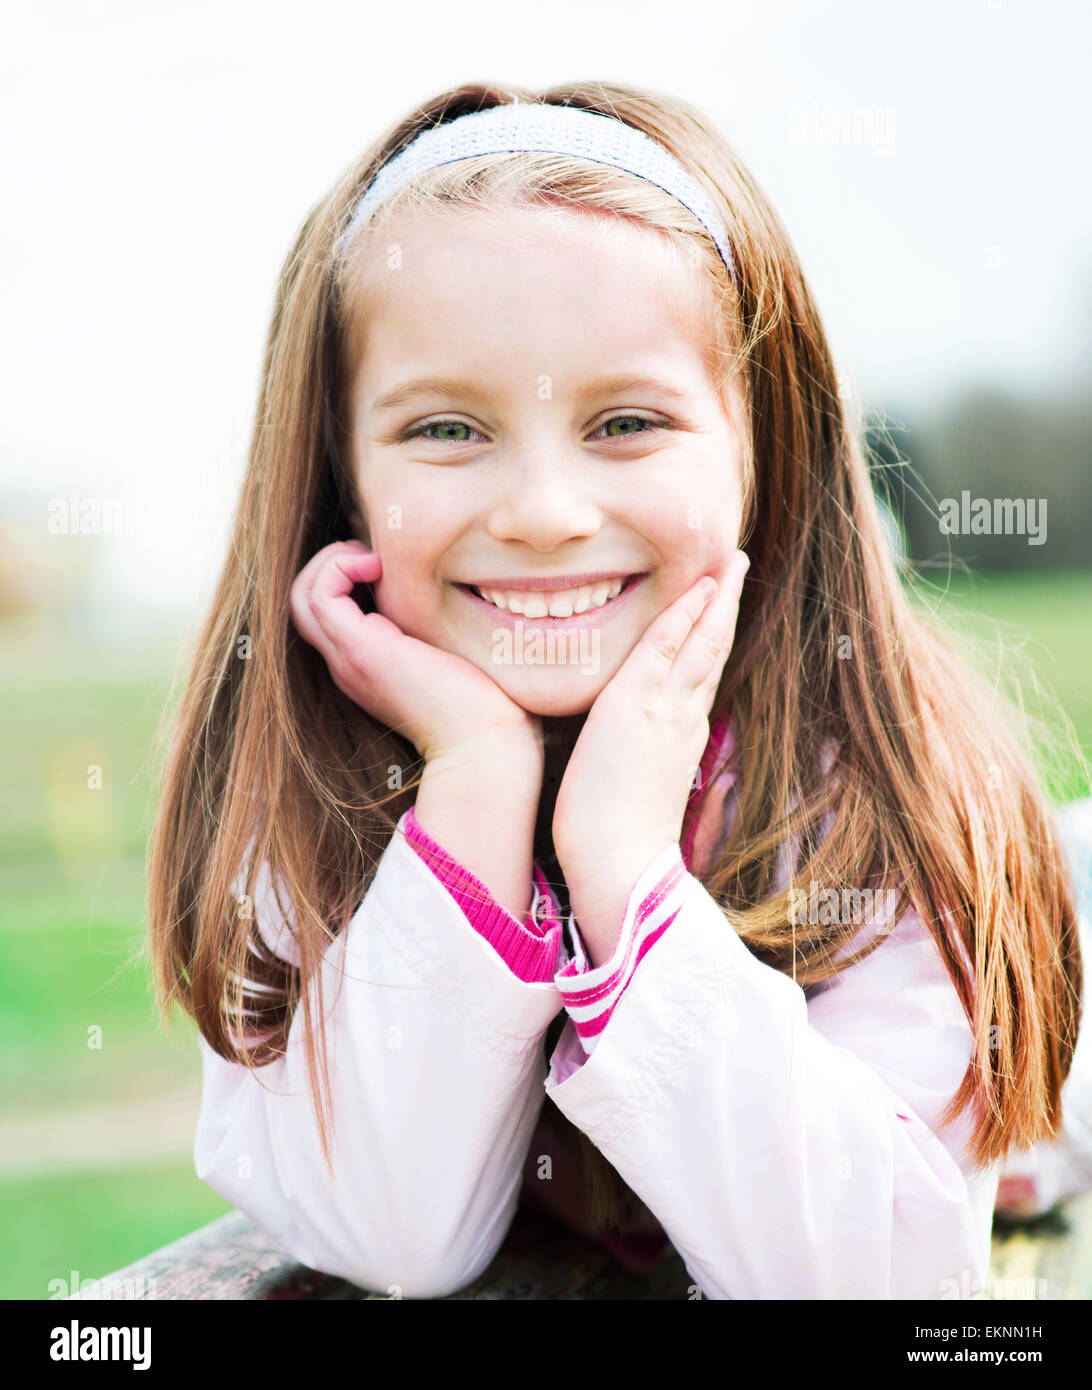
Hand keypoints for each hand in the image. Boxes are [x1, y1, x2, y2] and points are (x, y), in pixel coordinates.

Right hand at [289, 541, 541, 765]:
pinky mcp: (362, 651)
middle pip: (303, 599)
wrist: (483, 745)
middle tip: (378, 558)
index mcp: (366, 664)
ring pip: (303, 594)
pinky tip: (380, 568)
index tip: (391, 568)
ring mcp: (350, 658)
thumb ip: (435, 628)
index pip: (326, 610)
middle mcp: (348, 663)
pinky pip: (321, 595)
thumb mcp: (450, 655)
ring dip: (333, 561)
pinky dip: (340, 567)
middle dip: (332, 562)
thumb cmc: (484, 705)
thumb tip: (453, 592)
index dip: (346, 575)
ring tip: (376, 560)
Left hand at [552, 550, 749, 962]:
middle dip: (726, 608)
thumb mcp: (639, 796)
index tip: (718, 610)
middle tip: (737, 568)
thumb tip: (643, 768)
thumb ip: (647, 770)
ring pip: (700, 643)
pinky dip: (683, 614)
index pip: (700, 678)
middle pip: (711, 652)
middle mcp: (684, 720)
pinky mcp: (636, 706)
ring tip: (731, 562)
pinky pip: (665, 646)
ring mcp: (666, 711)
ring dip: (716, 599)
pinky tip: (698, 587)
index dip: (710, 640)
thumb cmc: (618, 844)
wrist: (619, 866)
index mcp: (683, 739)